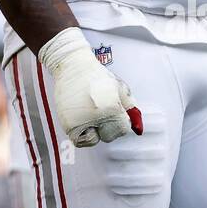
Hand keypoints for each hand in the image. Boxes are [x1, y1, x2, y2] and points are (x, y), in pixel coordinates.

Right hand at [38, 27, 142, 147]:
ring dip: (95, 131)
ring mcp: (80, 121)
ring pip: (94, 140)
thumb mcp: (120, 89)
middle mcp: (95, 116)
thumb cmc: (96, 76)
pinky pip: (79, 141)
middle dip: (109, 126)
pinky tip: (83, 119)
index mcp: (111, 108)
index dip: (121, 120)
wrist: (72, 67)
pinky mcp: (68, 124)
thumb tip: (138, 129)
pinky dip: (82, 134)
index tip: (116, 111)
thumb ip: (131, 109)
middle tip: (102, 110)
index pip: (123, 129)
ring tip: (91, 113)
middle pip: (109, 136)